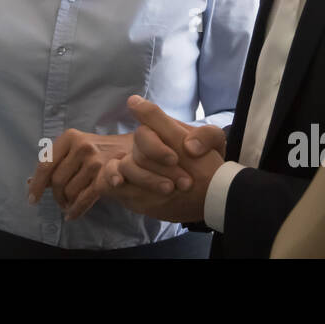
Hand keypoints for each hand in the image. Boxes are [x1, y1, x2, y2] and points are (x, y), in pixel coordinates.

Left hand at [26, 129, 132, 220]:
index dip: (36, 184)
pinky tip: (71, 215)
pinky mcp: (107, 177)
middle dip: (56, 196)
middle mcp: (82, 146)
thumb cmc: (101, 150)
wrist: (137, 149)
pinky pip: (83, 200)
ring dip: (67, 203)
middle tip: (60, 201)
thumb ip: (56, 163)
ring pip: (69, 192)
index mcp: (70, 137)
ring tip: (69, 204)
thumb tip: (31, 182)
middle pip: (57, 181)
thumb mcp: (77, 148)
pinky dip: (75, 211)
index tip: (32, 198)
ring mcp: (96, 161)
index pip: (45, 163)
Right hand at [95, 95, 225, 222]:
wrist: (206, 190)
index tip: (174, 159)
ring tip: (170, 190)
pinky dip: (111, 178)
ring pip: (126, 167)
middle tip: (184, 182)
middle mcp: (143, 148)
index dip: (156, 147)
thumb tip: (190, 146)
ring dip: (146, 179)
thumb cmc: (206, 162)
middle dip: (159, 169)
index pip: (145, 133)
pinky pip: (110, 178)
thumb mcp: (214, 143)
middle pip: (137, 153)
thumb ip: (206, 136)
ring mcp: (134, 166)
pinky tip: (118, 184)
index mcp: (160, 133)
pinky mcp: (128, 186)